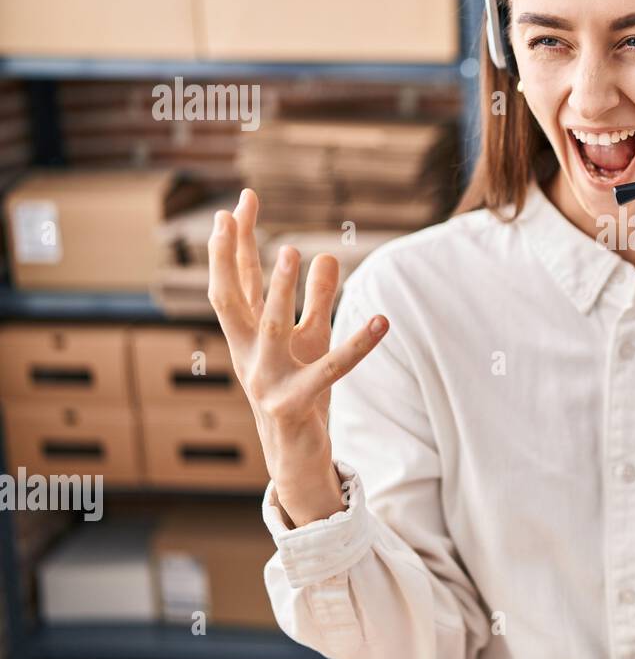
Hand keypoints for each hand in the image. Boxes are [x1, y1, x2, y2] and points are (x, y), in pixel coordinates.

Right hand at [207, 188, 389, 525]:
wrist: (295, 455)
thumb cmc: (300, 390)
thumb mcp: (311, 339)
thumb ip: (318, 299)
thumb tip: (325, 253)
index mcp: (247, 337)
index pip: (237, 281)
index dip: (236, 243)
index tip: (238, 202)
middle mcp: (246, 355)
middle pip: (231, 297)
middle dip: (229, 255)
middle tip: (233, 214)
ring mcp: (264, 380)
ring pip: (271, 326)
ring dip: (281, 289)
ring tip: (295, 250)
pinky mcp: (293, 403)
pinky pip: (331, 368)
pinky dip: (358, 345)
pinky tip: (382, 320)